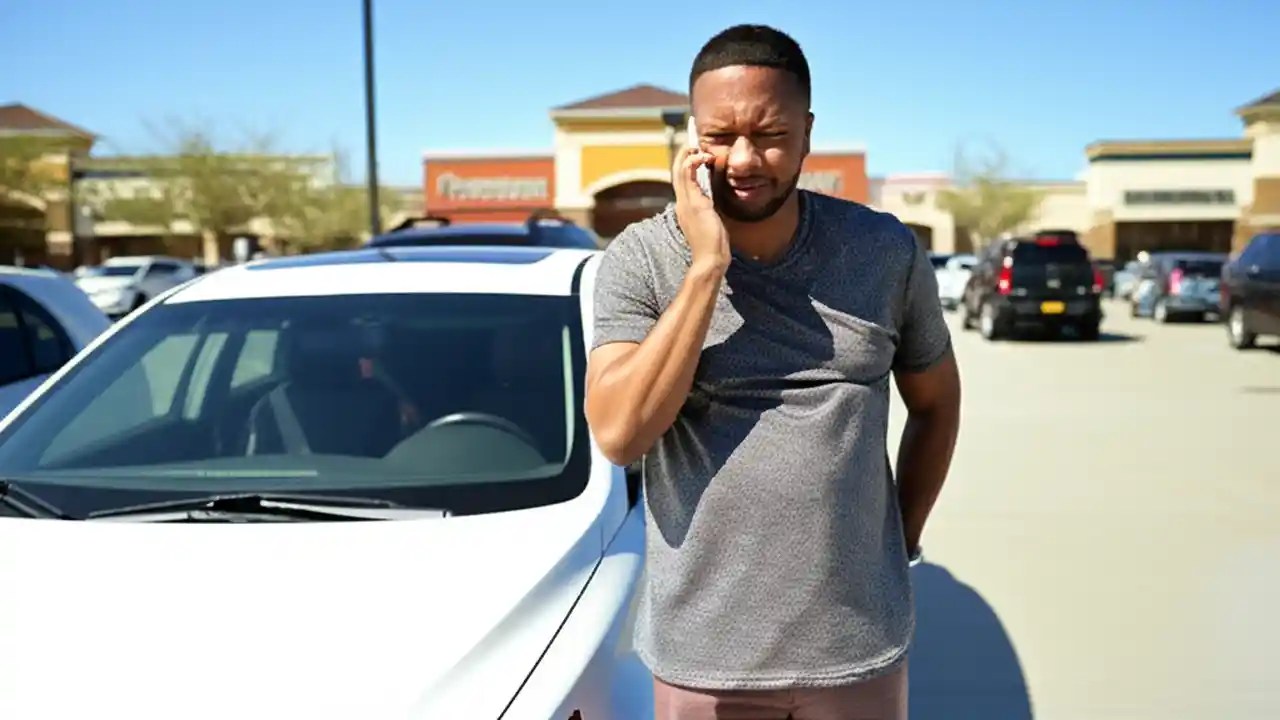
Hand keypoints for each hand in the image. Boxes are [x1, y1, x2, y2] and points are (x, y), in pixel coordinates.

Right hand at [671, 145, 729, 270]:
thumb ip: (709, 209)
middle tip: (693, 143)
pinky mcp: (694, 202)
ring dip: (687, 155)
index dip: (685, 165)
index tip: (695, 154)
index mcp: (685, 208)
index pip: (681, 181)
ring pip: (679, 170)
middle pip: (676, 172)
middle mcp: (682, 203)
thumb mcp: (711, 222)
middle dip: (683, 155)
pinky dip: (693, 162)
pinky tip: (703, 156)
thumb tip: (714, 200)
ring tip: (698, 147)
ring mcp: (686, 202)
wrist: (710, 259)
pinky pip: (688, 175)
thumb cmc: (713, 246)